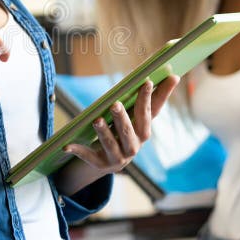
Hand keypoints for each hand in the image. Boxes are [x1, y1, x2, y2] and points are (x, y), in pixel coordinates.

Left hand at [64, 76, 179, 173]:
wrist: (107, 160)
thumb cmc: (124, 130)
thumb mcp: (136, 116)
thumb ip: (151, 99)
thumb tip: (173, 74)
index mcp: (144, 131)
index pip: (149, 114)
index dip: (149, 99)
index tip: (148, 81)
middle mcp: (134, 146)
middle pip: (129, 132)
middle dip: (123, 118)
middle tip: (115, 104)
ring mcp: (118, 158)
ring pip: (111, 145)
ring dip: (104, 133)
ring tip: (97, 120)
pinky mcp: (101, 165)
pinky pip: (89, 157)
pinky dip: (78, 151)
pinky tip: (66, 146)